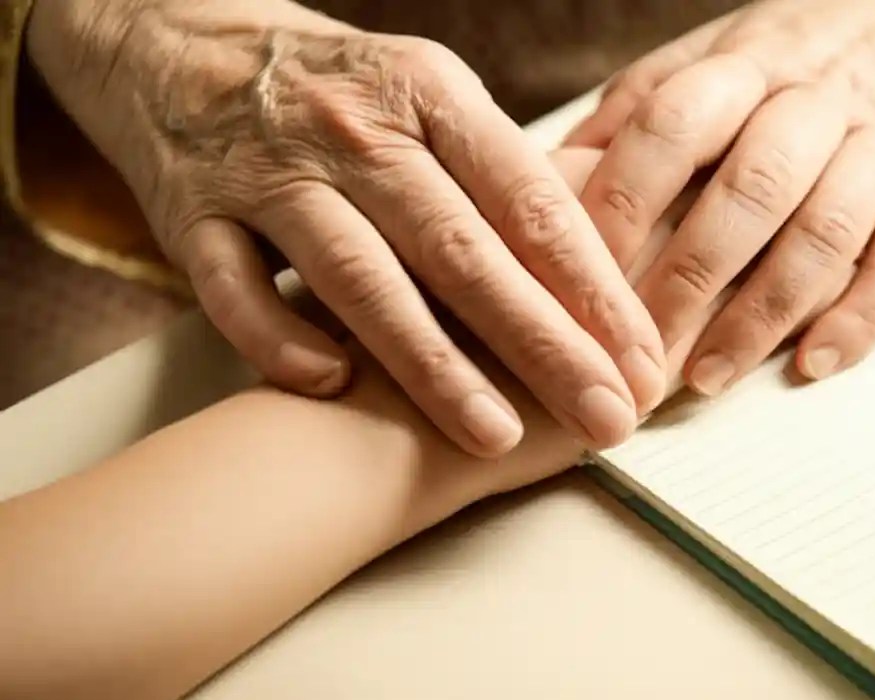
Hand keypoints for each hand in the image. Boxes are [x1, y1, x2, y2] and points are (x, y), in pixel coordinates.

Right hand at [26, 0, 666, 455]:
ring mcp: (269, 172)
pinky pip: (234, 289)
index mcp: (432, 96)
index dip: (594, 288)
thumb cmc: (343, 92)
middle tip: (607, 416)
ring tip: (497, 434)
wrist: (181, 40)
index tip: (643, 360)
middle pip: (464, 251)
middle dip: (544, 344)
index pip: (530, 202)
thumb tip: (612, 276)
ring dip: (433, 363)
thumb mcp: (431, 99)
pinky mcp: (194, 215)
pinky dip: (280, 340)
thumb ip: (506, 178)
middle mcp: (356, 131)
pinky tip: (333, 387)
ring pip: (361, 279)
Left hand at [566, 0, 874, 394]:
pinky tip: (814, 363)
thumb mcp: (720, 51)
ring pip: (828, 230)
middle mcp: (818, 96)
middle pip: (751, 189)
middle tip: (639, 354)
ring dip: (764, 312)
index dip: (623, 203)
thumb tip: (556, 174)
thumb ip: (644, 106)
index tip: (581, 278)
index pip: (674, 125)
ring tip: (709, 377)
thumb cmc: (806, 45)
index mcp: (748, 61)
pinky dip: (863, 315)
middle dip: (687, 278)